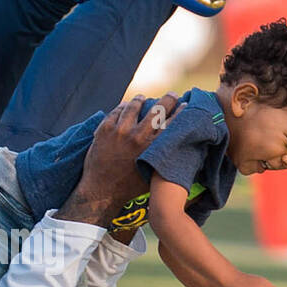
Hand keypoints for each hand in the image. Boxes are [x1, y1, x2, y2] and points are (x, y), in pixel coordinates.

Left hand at [63, 94, 178, 226]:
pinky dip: (122, 107)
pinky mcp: (104, 129)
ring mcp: (119, 131)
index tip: (185, 105)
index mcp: (152, 147)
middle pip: (157, 109)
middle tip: (172, 95)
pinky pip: (116, 112)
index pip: (171, 122)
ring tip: (143, 97)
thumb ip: (165, 160)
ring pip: (133, 106)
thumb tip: (179, 150)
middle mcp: (137, 136)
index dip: (181, 111)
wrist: (101, 191)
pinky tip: (125, 105)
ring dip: (140, 100)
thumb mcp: (153, 174)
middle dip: (168, 100)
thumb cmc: (130, 187)